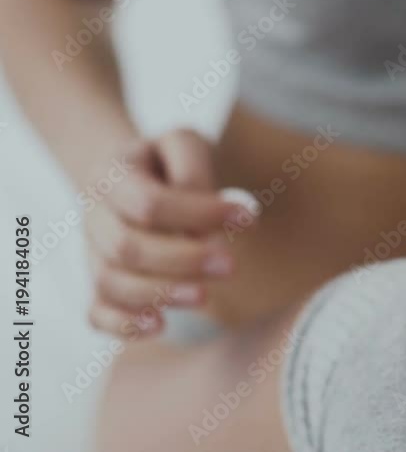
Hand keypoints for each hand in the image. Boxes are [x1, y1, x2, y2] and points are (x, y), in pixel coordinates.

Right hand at [84, 129, 253, 338]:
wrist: (132, 174)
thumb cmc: (168, 162)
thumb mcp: (183, 145)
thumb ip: (194, 172)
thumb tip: (201, 228)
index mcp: (113, 176)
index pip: (149, 203)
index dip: (199, 213)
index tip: (247, 217)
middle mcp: (94, 215)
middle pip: (126, 248)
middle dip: (182, 261)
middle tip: (230, 266)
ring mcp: (92, 251)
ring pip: (110, 283)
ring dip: (160, 294)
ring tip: (204, 296)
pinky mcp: (99, 282)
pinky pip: (96, 312)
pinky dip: (123, 324)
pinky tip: (160, 326)